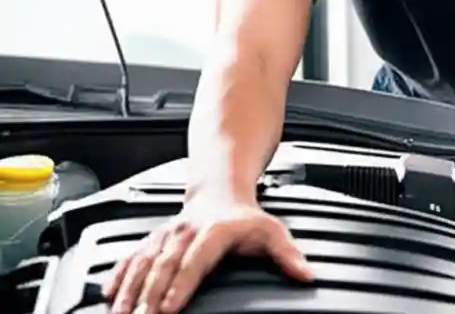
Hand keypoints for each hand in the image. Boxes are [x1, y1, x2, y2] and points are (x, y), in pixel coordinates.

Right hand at [105, 198, 312, 312]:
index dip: (181, 285)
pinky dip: (118, 276)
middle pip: (163, 266)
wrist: (221, 191)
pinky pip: (130, 257)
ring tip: (119, 313)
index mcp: (213, 232)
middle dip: (148, 295)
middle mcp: (184, 233)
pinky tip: (108, 295)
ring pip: (142, 263)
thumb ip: (288, 255)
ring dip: (128, 290)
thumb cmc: (246, 218)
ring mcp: (165, 236)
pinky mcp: (152, 240)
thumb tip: (306, 275)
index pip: (195, 262)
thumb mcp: (273, 231)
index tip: (169, 308)